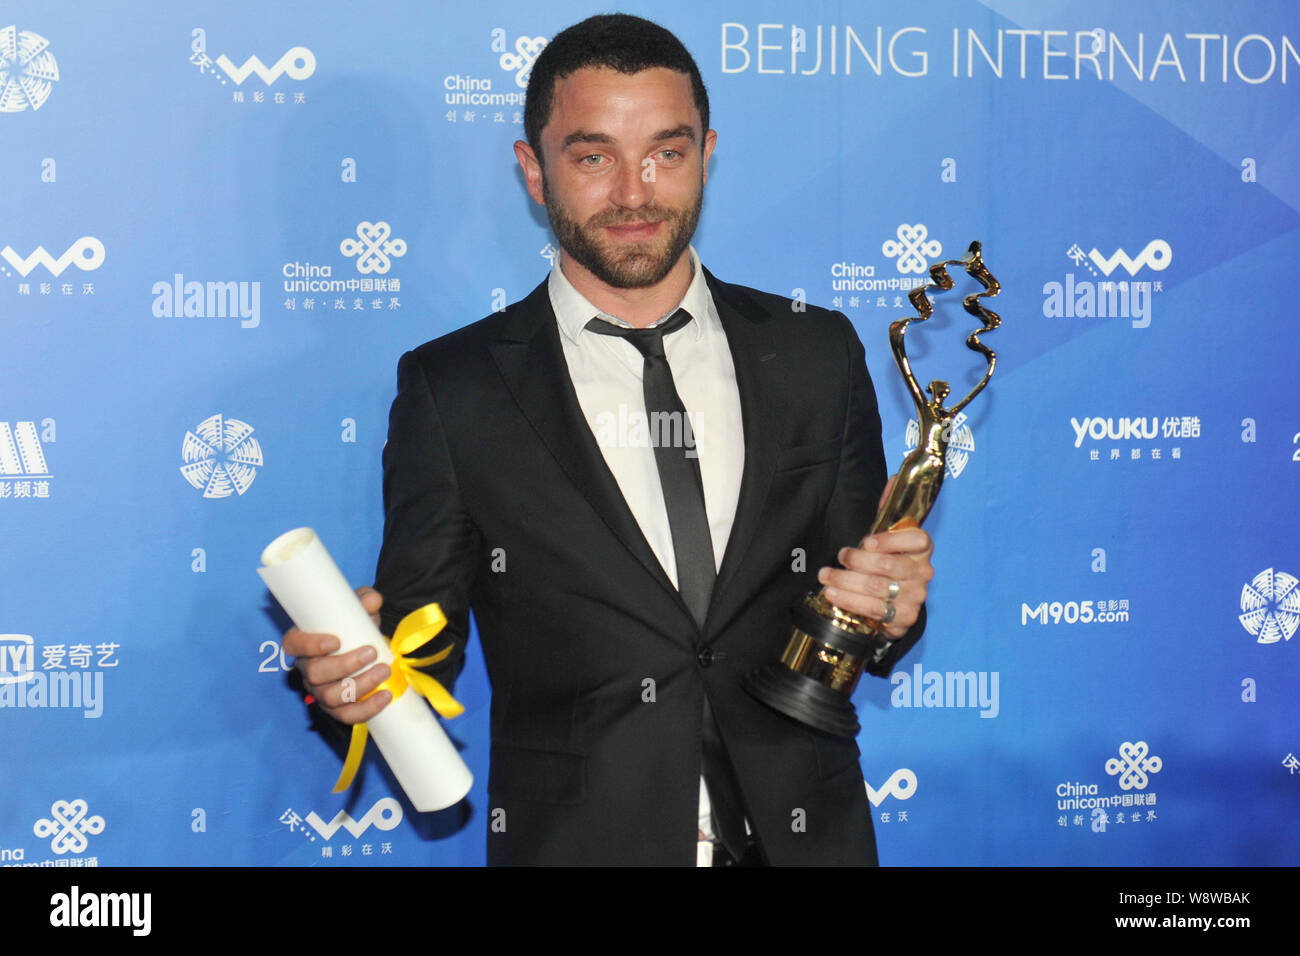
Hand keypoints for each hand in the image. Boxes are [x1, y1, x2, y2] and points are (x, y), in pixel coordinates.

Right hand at [281, 586, 392, 723]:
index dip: (310, 645)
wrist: (367, 648)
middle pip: (315, 674)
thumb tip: (372, 601)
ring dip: (360, 685)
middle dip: (345, 665)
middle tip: (372, 652)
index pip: (293, 644)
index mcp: (304, 642)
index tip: (335, 641)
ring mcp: (320, 692)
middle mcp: (307, 669)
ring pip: (331, 697)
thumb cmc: (354, 626)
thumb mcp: (357, 609)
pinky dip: (367, 709)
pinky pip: (346, 716)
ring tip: (384, 670)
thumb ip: (364, 600)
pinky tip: (385, 696)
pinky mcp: (337, 708)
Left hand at [816, 477, 933, 639]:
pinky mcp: (905, 618)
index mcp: (921, 549)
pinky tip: (833, 594)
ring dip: (846, 582)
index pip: (917, 540)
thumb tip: (894, 477)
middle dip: (857, 561)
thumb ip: (888, 509)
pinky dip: (850, 601)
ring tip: (826, 576)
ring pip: (878, 588)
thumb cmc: (887, 563)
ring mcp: (915, 597)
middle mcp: (923, 573)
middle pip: (890, 566)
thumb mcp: (886, 536)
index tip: (867, 541)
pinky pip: (875, 610)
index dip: (891, 541)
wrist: (894, 602)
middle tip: (839, 557)